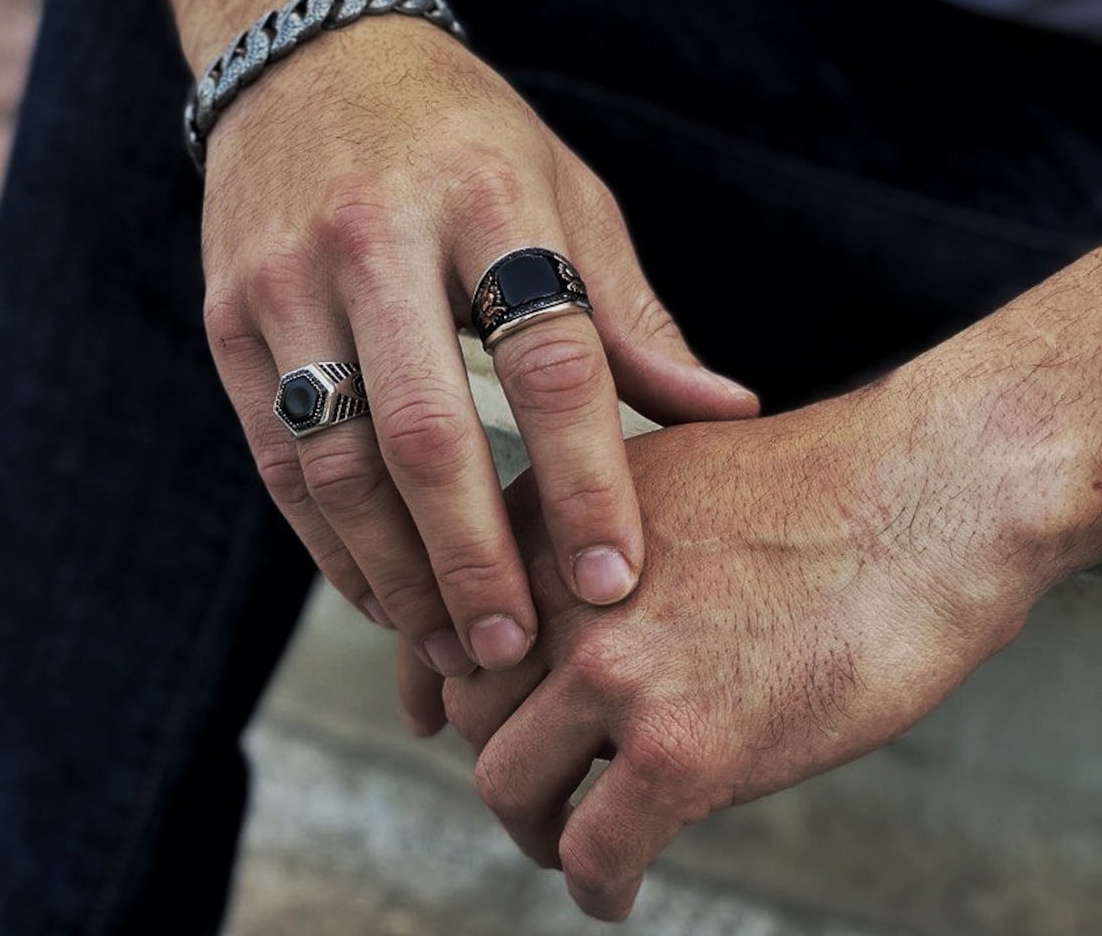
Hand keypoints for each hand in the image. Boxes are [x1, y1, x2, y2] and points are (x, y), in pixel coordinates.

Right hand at [201, 18, 756, 677]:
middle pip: (427, 429)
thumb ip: (632, 318)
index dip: (587, 480)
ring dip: (396, 570)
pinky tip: (379, 591)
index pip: (551, 361)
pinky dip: (329, 539)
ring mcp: (286, 277)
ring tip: (452, 644)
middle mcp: (376, 236)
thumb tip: (731, 414)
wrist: (309, 61)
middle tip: (518, 649)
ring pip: (337, 460)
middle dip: (475, 556)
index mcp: (490, 198)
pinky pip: (278, 454)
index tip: (617, 578)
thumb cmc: (466, 140)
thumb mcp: (565, 195)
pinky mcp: (228, 316)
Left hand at [443, 386, 1045, 919]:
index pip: (449, 619)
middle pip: (472, 702)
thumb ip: (589, 540)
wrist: (918, 501)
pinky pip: (592, 850)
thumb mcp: (658, 477)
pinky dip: (594, 883)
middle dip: (502, 745)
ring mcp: (615, 667)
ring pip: (508, 781)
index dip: (445, 682)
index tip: (454, 720)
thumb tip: (556, 610)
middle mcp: (560, 589)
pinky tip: (616, 886)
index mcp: (551, 519)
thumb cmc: (808, 488)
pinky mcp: (683, 747)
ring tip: (568, 837)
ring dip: (534, 824)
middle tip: (541, 773)